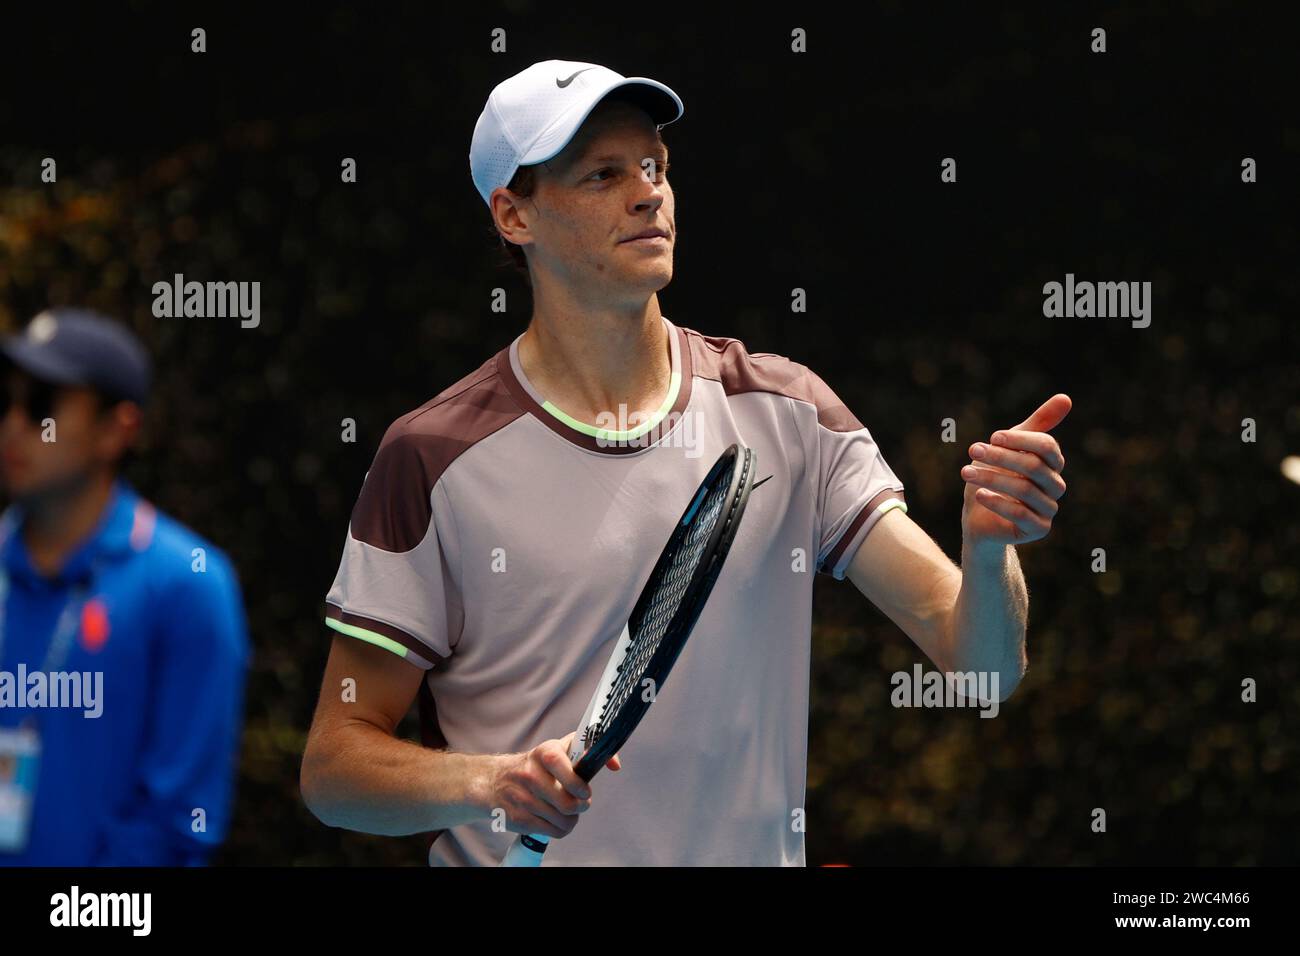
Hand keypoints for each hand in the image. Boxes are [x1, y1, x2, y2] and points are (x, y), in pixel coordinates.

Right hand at [488, 731, 620, 838]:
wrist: (492, 781)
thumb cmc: (536, 764)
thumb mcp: (557, 748)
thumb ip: (588, 749)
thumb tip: (615, 764)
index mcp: (544, 753)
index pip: (563, 767)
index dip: (579, 784)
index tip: (585, 791)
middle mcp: (530, 774)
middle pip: (567, 803)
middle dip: (581, 806)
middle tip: (581, 802)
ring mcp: (522, 798)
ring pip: (563, 820)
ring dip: (571, 818)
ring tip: (568, 810)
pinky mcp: (518, 819)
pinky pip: (552, 832)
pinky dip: (560, 828)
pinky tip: (556, 818)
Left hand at [960, 394, 1070, 547]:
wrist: (979, 518)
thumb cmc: (994, 476)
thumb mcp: (1008, 446)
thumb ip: (1035, 425)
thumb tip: (1066, 398)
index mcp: (1052, 463)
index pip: (1046, 446)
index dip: (1019, 439)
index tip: (992, 437)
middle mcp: (1055, 485)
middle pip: (1034, 467)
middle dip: (1000, 457)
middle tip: (973, 450)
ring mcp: (1049, 508)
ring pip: (1025, 490)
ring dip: (991, 478)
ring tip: (965, 472)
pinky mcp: (1039, 529)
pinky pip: (1021, 514)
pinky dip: (997, 502)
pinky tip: (978, 494)